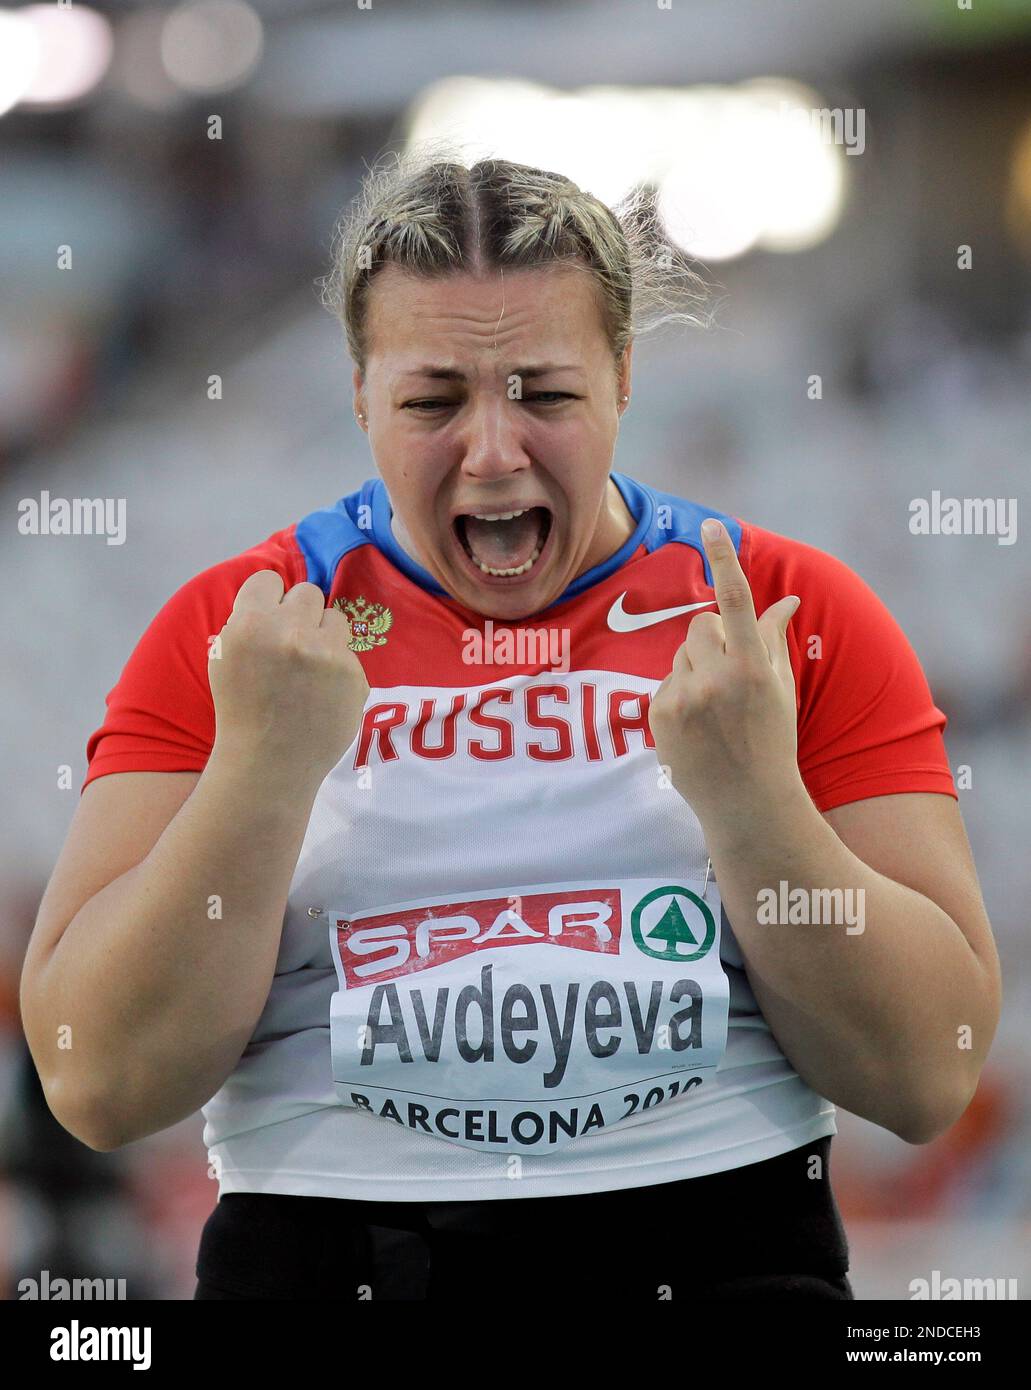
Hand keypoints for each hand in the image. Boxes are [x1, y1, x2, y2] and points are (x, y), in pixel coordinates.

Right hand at [208, 570, 369, 785]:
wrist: (269, 762)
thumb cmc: (242, 708)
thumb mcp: (225, 656)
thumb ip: (249, 620)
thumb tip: (277, 592)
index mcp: (251, 625)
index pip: (268, 579)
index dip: (268, 599)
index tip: (268, 618)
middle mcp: (291, 633)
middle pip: (307, 593)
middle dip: (299, 614)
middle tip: (291, 643)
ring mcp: (327, 655)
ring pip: (335, 618)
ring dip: (323, 636)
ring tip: (309, 667)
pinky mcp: (354, 675)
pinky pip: (348, 653)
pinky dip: (337, 669)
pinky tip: (321, 692)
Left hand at [647, 519, 801, 826]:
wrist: (748, 804)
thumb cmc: (772, 740)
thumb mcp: (781, 688)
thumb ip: (773, 638)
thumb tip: (786, 599)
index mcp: (753, 667)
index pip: (736, 600)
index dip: (725, 559)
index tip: (713, 525)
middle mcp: (717, 678)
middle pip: (701, 624)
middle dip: (713, 639)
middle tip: (730, 676)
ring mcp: (684, 697)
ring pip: (681, 653)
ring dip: (695, 668)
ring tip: (715, 710)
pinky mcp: (659, 714)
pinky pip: (665, 681)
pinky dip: (678, 695)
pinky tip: (696, 727)